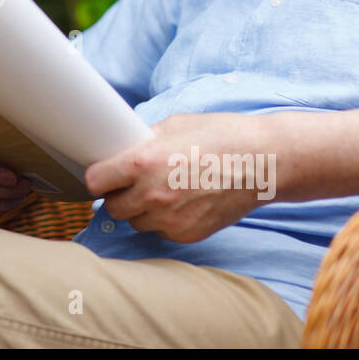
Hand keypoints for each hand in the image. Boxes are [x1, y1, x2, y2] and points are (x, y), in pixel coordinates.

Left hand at [83, 112, 276, 242]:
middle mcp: (152, 194)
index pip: (95, 182)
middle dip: (119, 195)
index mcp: (143, 163)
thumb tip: (122, 149)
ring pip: (136, 222)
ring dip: (141, 210)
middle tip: (134, 182)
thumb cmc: (220, 136)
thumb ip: (143, 141)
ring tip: (164, 190)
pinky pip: (161, 232)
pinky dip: (164, 221)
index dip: (98, 177)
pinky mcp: (187, 234)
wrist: (263, 162)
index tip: (102, 175)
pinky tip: (182, 202)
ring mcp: (170, 219)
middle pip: (112, 208)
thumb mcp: (174, 125)